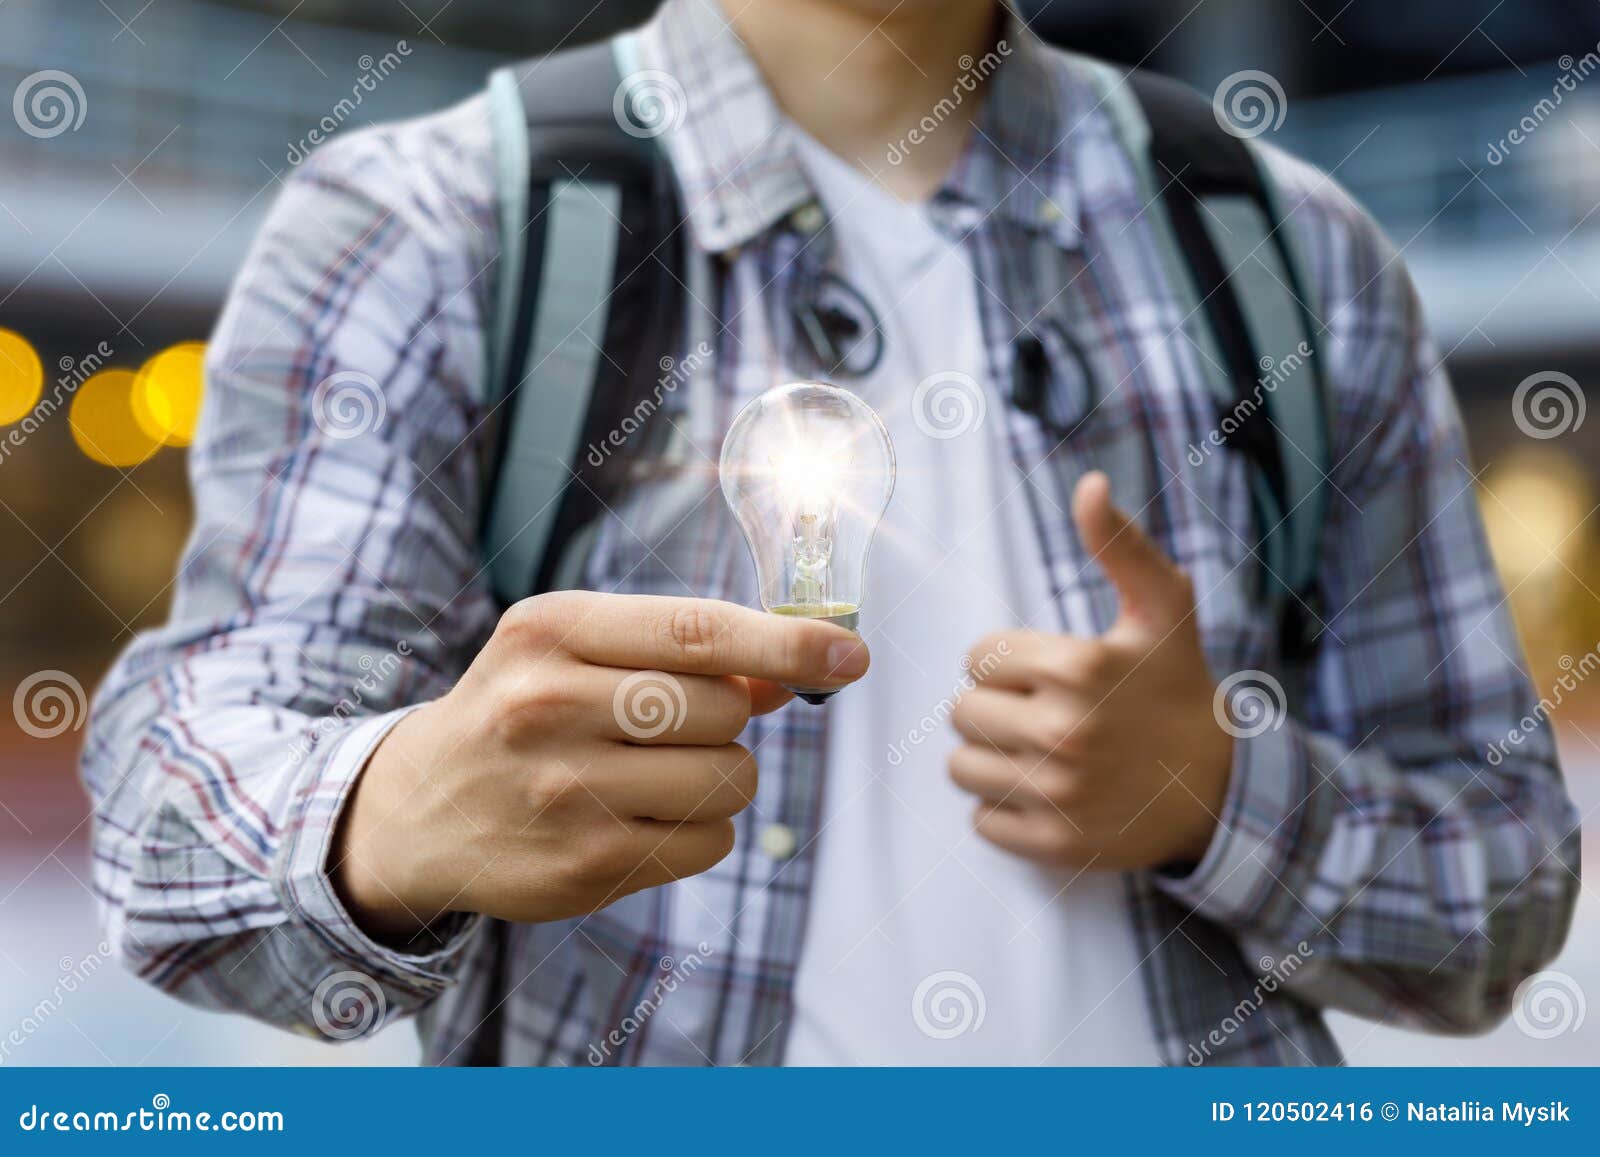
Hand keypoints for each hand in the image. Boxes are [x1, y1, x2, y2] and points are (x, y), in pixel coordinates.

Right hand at [332, 592, 869, 939]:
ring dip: (721, 776)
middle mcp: (549, 704)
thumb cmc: (520, 710)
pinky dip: (702, 831)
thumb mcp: (576, 650)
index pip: (698, 630)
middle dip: (726, 717)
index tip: (850, 654)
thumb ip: (683, 650)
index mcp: (551, 629)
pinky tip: (642, 819)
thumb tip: (803, 661)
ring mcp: (563, 791)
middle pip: (724, 708)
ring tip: (656, 773)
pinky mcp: (582, 866)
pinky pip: (711, 844)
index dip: (787, 642)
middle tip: (670, 724)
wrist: (417, 810)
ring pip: (729, 779)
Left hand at [948, 472, 1231, 871]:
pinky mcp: (1057, 844)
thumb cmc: (1177, 686)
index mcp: (1078, 666)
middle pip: (961, 713)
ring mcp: (1060, 793)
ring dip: (991, 760)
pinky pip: (982, 823)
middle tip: (1039, 713)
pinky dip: (1003, 811)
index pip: (976, 658)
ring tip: (1038, 753)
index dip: (1006, 664)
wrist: (1223, 787)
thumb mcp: (1161, 607)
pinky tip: (1045, 794)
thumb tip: (1089, 484)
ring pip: (962, 768)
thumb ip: (1119, 543)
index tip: (1046, 674)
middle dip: (993, 709)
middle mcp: (1065, 730)